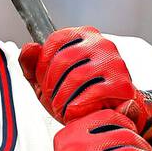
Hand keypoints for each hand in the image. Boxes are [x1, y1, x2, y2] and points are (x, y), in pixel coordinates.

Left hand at [19, 26, 151, 150]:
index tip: (43, 83)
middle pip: (62, 60)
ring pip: (75, 77)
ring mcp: (114, 62)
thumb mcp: (48, 81)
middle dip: (50, 86)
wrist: (111, 114)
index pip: (54, 41)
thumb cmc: (79, 96)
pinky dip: (77, 108)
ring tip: (61, 109)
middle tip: (52, 102)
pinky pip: (92, 93)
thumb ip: (32, 65)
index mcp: (84, 36)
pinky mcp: (122, 84)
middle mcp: (101, 43)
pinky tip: (74, 113)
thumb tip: (29, 48)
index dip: (42, 65)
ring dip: (62, 100)